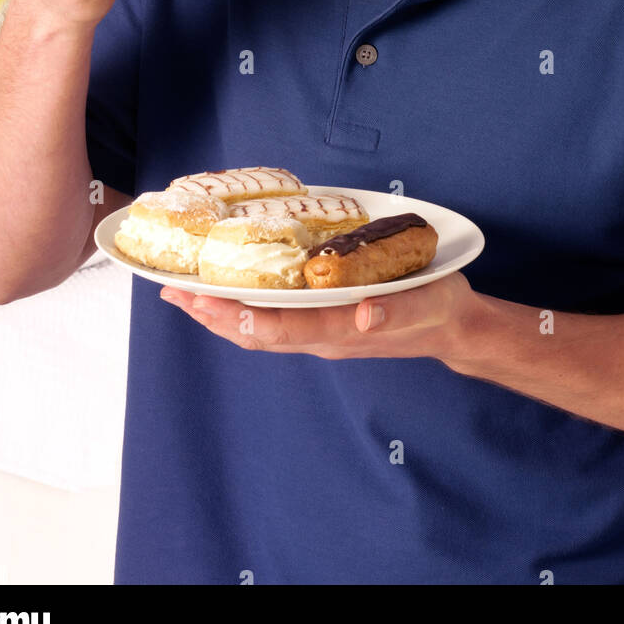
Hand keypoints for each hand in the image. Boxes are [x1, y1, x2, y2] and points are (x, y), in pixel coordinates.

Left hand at [159, 272, 484, 368]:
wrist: (452, 326)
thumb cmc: (438, 309)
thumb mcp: (425, 304)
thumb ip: (396, 311)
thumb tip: (365, 316)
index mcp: (340, 330)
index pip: (276, 329)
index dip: (235, 317)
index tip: (201, 299)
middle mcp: (323, 336)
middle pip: (254, 333)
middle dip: (211, 314)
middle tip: (172, 290)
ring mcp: (321, 333)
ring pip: (259, 329)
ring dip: (220, 313)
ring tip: (187, 290)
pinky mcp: (325, 323)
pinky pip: (274, 320)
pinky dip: (246, 306)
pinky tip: (235, 287)